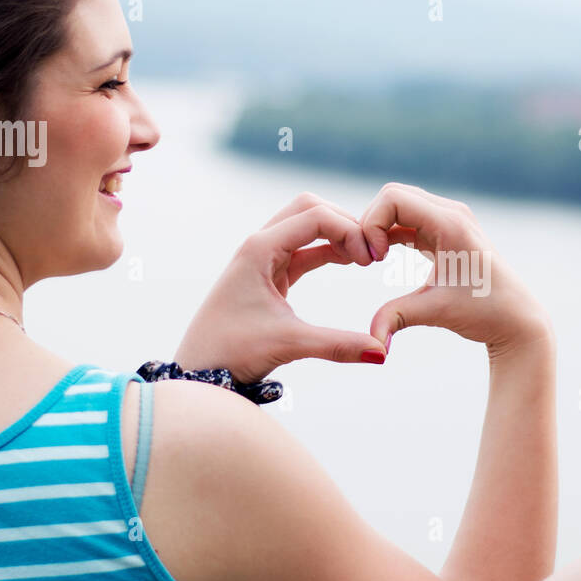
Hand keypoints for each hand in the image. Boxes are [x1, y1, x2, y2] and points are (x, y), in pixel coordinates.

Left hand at [173, 192, 392, 383]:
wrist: (199, 371)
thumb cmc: (231, 352)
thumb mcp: (288, 344)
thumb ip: (337, 344)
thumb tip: (382, 353)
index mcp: (259, 249)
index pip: (315, 216)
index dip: (350, 230)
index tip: (372, 260)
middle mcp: (260, 245)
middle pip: (310, 210)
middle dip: (344, 223)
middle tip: (372, 251)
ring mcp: (263, 259)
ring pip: (307, 228)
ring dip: (337, 236)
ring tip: (367, 257)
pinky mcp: (269, 275)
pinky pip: (304, 251)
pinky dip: (329, 252)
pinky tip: (351, 262)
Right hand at [359, 182, 552, 359]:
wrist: (515, 318)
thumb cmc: (485, 313)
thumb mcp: (437, 312)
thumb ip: (397, 318)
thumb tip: (372, 342)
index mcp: (450, 223)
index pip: (393, 198)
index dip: (372, 224)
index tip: (374, 261)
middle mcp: (450, 213)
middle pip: (392, 196)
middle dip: (371, 224)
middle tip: (367, 260)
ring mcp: (449, 219)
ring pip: (399, 204)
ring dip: (380, 227)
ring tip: (374, 260)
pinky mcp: (445, 230)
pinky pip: (408, 218)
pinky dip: (390, 232)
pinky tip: (384, 258)